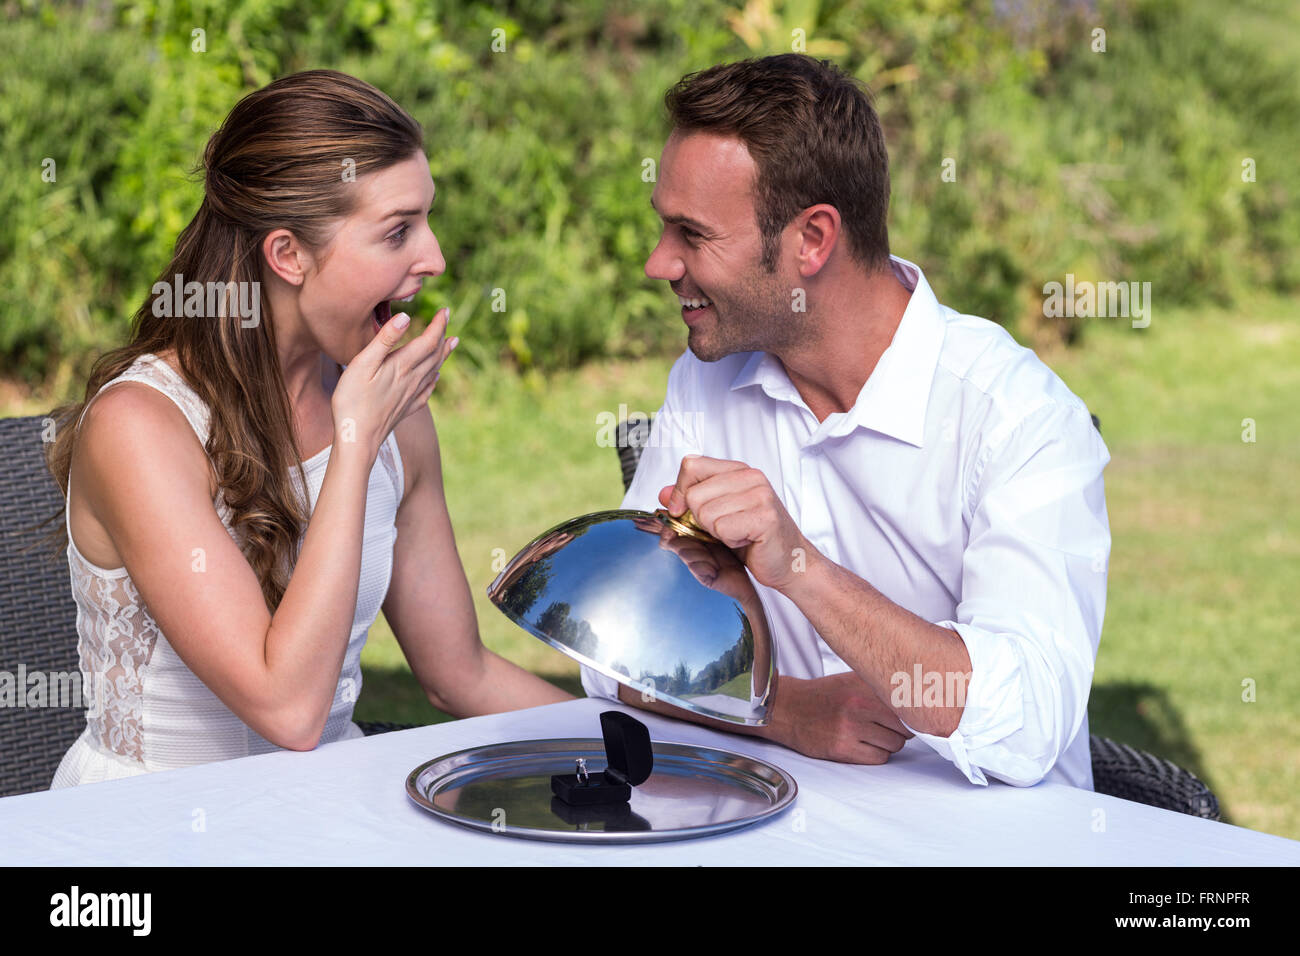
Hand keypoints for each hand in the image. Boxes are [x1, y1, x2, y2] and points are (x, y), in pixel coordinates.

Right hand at [330, 308, 456, 459]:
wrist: (357, 438)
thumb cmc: (352, 400)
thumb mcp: (362, 364)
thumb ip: (384, 340)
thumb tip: (406, 317)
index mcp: (402, 366)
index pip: (428, 341)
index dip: (439, 325)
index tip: (445, 310)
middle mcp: (411, 380)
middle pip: (434, 354)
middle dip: (442, 335)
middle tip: (447, 320)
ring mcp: (410, 396)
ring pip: (433, 370)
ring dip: (442, 354)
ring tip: (451, 343)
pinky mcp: (405, 409)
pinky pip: (426, 391)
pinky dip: (433, 379)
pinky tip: (435, 378)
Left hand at [659, 455, 807, 592]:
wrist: (789, 561)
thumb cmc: (753, 539)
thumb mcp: (716, 515)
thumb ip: (690, 500)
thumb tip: (663, 493)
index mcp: (738, 470)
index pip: (691, 465)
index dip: (679, 491)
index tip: (681, 511)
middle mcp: (751, 476)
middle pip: (694, 494)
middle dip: (701, 520)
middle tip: (725, 528)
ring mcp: (760, 495)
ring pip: (706, 513)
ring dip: (717, 533)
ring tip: (739, 534)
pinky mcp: (765, 517)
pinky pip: (722, 528)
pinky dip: (730, 542)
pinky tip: (747, 541)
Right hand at [759, 671, 913, 763]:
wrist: (789, 708)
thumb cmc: (824, 695)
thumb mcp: (852, 679)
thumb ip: (880, 686)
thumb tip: (914, 696)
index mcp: (863, 686)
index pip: (906, 706)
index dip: (911, 714)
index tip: (910, 716)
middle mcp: (858, 705)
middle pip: (904, 728)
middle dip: (900, 730)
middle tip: (887, 727)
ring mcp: (850, 728)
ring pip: (894, 745)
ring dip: (888, 743)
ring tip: (872, 735)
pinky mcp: (842, 749)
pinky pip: (878, 758)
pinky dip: (876, 754)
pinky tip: (863, 744)